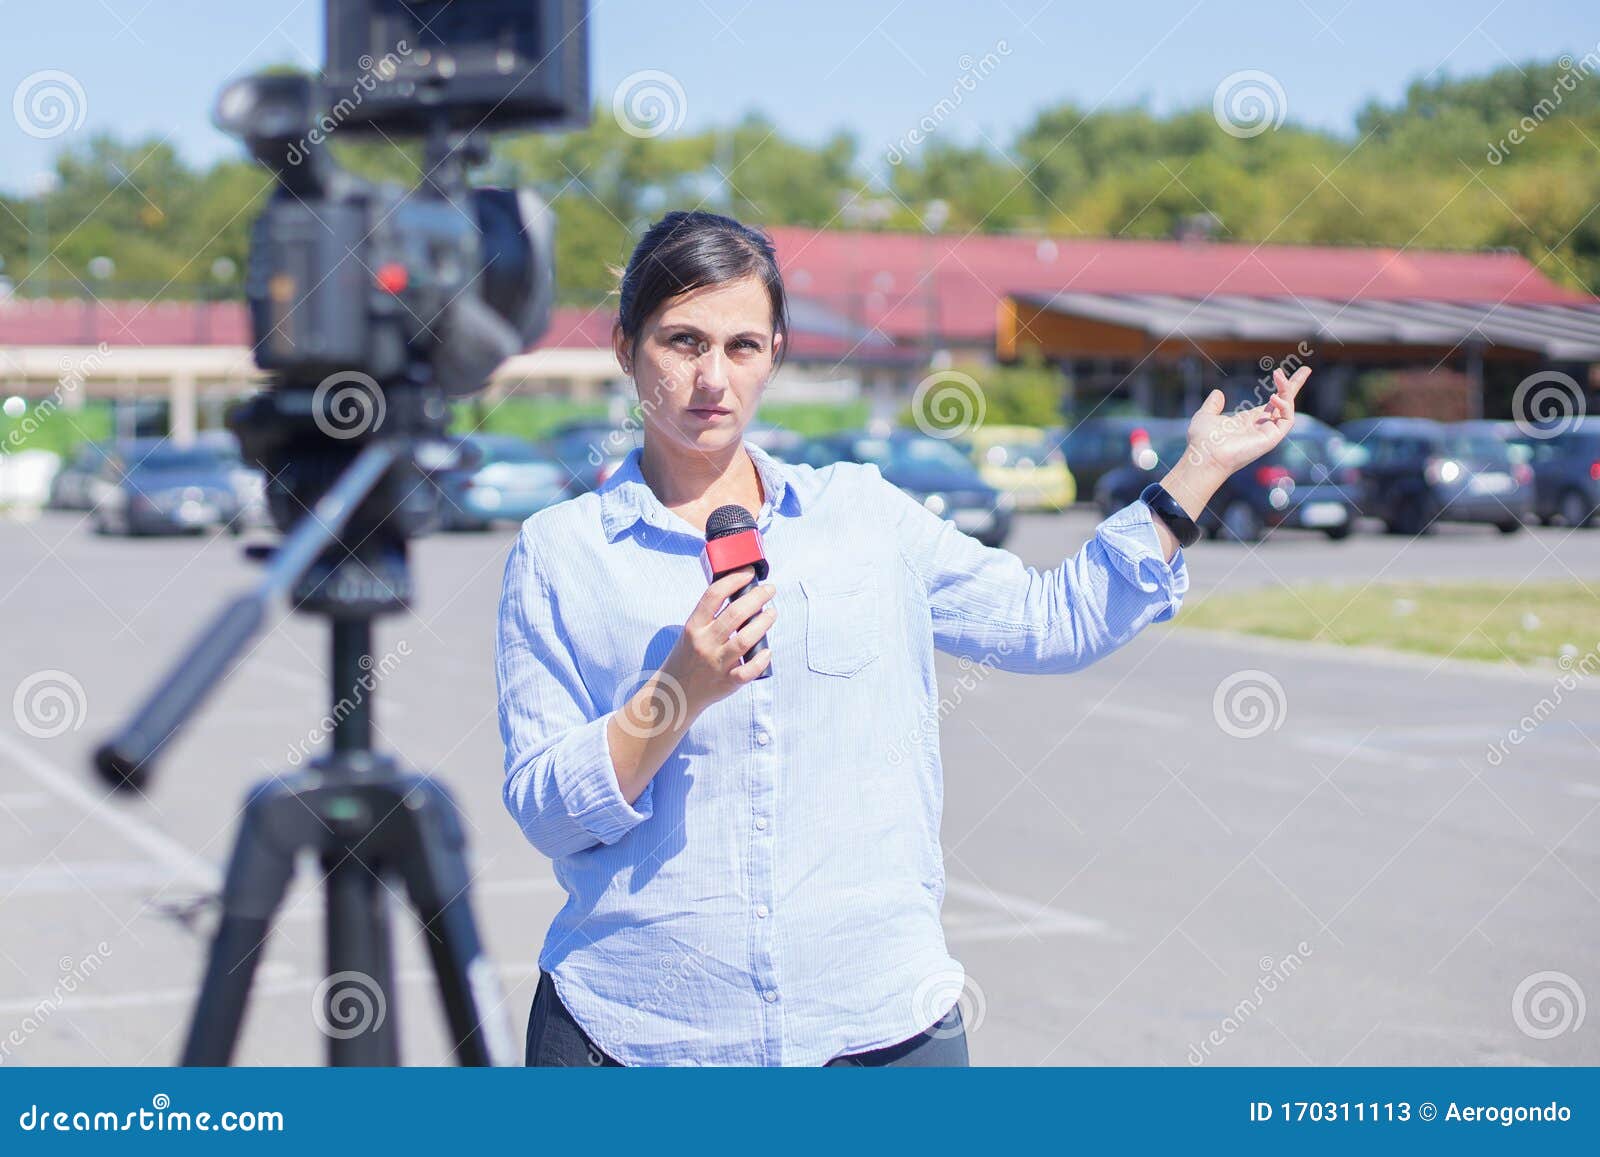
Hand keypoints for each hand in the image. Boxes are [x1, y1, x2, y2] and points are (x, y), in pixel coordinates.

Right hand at [660, 567, 774, 714]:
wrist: (675, 693)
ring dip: (763, 623)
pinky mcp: (727, 682)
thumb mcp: (691, 632)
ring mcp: (716, 663)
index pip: (714, 595)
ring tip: (772, 613)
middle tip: (769, 589)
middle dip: (757, 597)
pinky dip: (760, 660)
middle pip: (735, 614)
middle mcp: (704, 643)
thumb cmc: (688, 657)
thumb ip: (710, 616)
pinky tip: (767, 651)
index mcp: (693, 626)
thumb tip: (740, 592)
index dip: (734, 580)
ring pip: (744, 640)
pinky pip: (747, 671)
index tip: (749, 573)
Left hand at [1186, 365, 1310, 476]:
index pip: (1272, 402)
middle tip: (1306, 370)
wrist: (1204, 455)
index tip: (1284, 372)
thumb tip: (1218, 393)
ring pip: (1288, 409)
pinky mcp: (1271, 439)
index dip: (1280, 388)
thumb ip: (1213, 405)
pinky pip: (1287, 421)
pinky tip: (1274, 397)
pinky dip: (1285, 407)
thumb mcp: (1206, 416)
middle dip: (1295, 386)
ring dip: (1287, 390)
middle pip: (1285, 403)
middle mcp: (1261, 426)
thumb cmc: (1202, 440)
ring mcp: (1267, 433)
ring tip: (1278, 375)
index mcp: (1249, 420)